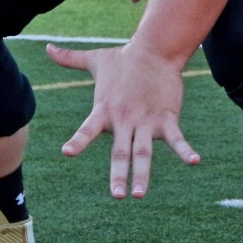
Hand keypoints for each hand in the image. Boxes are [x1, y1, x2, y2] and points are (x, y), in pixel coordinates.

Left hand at [49, 42, 199, 198]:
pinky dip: (185, 151)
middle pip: (121, 152)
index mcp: (105, 110)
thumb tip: (47, 47)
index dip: (78, 141)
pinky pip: (176, 139)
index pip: (88, 128)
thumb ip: (70, 58)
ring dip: (143, 174)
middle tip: (117, 196)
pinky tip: (195, 161)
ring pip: (144, 153)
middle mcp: (124, 120)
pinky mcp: (166, 118)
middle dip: (119, 175)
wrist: (155, 50)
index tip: (67, 152)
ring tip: (140, 194)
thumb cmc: (123, 58)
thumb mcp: (94, 60)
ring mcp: (146, 121)